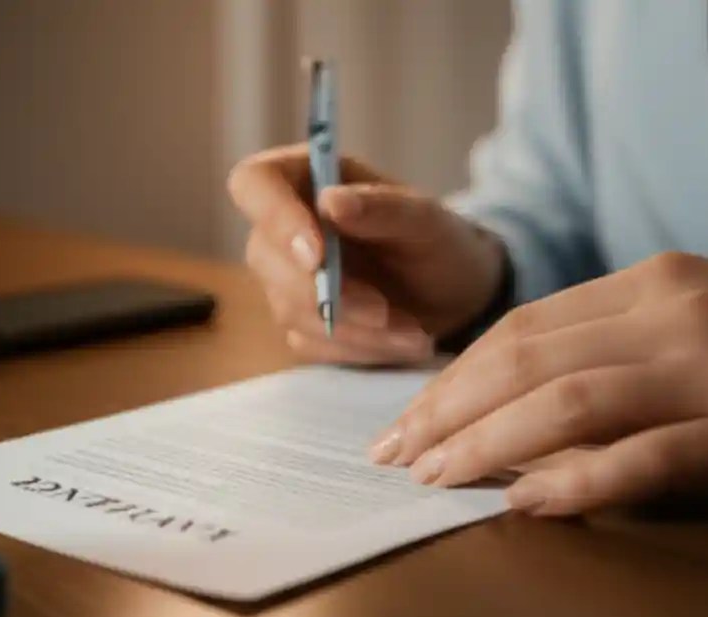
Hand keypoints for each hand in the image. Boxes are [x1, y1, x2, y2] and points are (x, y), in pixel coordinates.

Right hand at [227, 144, 505, 364]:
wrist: (453, 296)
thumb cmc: (436, 242)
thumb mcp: (426, 220)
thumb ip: (382, 208)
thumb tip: (330, 202)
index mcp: (304, 178)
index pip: (254, 184)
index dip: (276, 218)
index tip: (317, 256)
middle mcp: (282, 228)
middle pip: (266, 258)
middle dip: (327, 292)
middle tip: (385, 311)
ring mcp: (285, 279)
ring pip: (290, 310)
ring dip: (355, 329)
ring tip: (413, 333)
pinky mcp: (299, 324)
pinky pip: (311, 344)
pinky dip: (360, 349)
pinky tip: (401, 342)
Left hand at [370, 252, 707, 514]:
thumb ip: (620, 336)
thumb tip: (521, 392)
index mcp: (657, 280)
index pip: (523, 327)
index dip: (452, 377)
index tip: (405, 418)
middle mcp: (677, 314)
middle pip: (525, 361)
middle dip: (444, 411)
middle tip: (393, 456)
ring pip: (568, 403)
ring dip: (486, 444)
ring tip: (434, 479)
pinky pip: (649, 459)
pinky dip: (579, 483)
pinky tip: (526, 506)